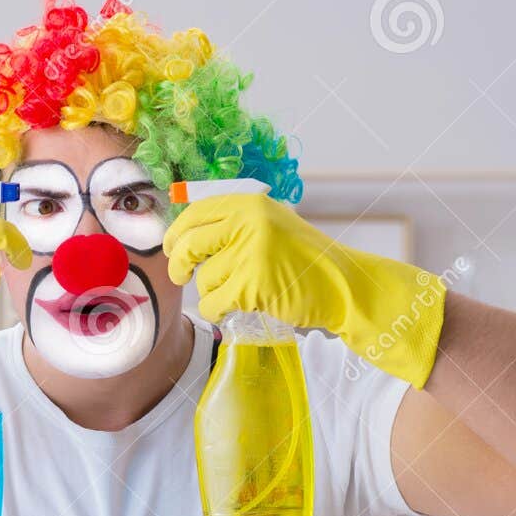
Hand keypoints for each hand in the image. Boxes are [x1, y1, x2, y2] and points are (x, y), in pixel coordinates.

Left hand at [163, 193, 445, 388]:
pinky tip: (231, 309)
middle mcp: (249, 222)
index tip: (171, 247)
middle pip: (189, 244)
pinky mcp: (252, 285)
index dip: (176, 232)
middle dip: (179, 265)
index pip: (195, 213)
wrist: (344, 285)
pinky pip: (212, 303)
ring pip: (202, 279)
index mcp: (250, 204)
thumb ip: (235, 224)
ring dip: (211, 292)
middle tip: (181, 276)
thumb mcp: (272, 226)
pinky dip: (216, 311)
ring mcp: (250, 254)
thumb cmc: (305, 260)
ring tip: (236, 293)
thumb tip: (184, 233)